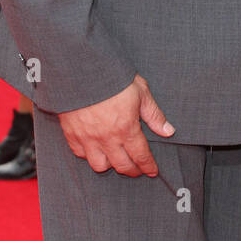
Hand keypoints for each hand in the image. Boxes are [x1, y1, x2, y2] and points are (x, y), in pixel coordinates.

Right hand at [58, 74, 174, 176]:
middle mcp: (107, 138)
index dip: (148, 166)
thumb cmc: (114, 78)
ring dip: (110, 165)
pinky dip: (89, 155)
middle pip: (122, 165)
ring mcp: (88, 138)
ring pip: (99, 165)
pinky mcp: (72, 134)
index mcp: (126, 128)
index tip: (152, 171)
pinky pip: (80, 154)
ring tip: (116, 160)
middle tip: (138, 170)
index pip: (141, 156)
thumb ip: (154, 115)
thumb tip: (168, 131)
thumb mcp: (141, 92)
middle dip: (133, 171)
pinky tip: (95, 150)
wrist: (83, 69)